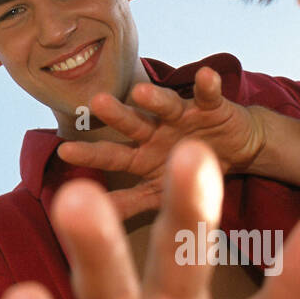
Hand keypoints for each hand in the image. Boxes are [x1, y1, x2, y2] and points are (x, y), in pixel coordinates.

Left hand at [56, 68, 265, 218]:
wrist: (234, 148)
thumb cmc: (187, 170)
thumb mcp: (160, 192)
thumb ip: (130, 204)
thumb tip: (97, 222)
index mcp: (140, 154)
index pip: (112, 155)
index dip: (91, 155)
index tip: (65, 152)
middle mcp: (155, 131)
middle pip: (133, 124)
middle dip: (116, 115)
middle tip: (97, 103)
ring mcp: (182, 116)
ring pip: (166, 105)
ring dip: (155, 99)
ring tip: (140, 93)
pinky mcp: (211, 106)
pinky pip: (208, 95)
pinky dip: (207, 85)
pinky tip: (205, 75)